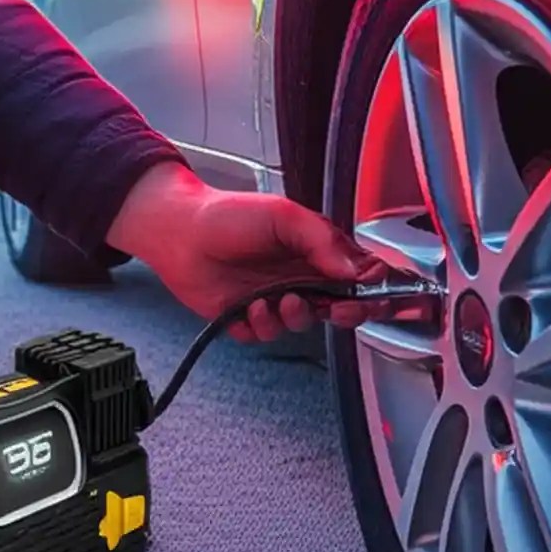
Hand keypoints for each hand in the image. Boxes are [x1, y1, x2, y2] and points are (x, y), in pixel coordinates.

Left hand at [107, 162, 399, 340]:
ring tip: (279, 299)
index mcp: (316, 251)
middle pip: (341, 307)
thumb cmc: (228, 216)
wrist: (179, 233)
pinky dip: (262, 324)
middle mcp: (300, 277)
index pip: (359, 275)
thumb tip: (357, 270)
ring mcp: (276, 299)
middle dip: (345, 312)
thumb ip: (324, 241)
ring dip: (296, 316)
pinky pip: (267, 335)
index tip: (369, 292)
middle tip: (338, 308)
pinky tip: (250, 306)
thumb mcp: (284, 216)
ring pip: (304, 324)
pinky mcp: (249, 318)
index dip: (371, 289)